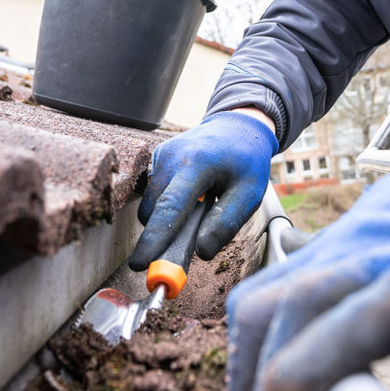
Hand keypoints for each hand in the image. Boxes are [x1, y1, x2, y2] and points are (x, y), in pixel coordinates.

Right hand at [128, 109, 278, 270]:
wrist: (237, 126)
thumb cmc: (246, 161)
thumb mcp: (250, 192)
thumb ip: (226, 222)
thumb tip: (201, 251)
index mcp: (197, 164)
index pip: (170, 207)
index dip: (154, 239)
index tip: (140, 264)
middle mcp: (172, 157)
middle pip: (154, 210)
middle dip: (159, 238)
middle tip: (174, 258)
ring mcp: (161, 155)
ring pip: (152, 204)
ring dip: (168, 219)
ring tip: (200, 209)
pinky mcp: (157, 157)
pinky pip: (155, 193)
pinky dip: (168, 204)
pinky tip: (192, 196)